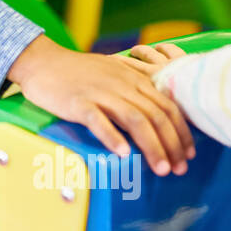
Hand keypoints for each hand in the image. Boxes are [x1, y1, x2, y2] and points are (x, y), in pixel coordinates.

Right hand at [6, 34, 194, 175]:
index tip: (188, 154)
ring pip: (135, 120)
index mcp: (133, 79)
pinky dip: (113, 138)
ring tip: (161, 169)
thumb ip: (133, 90)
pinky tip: (123, 155)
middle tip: (179, 169)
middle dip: (172, 145)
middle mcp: (122, 85)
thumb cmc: (77, 72)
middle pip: (156, 116)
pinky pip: (99, 120)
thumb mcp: (113, 74)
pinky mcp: (78, 102)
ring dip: (152, 146)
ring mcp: (100, 92)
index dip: (182, 132)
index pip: (168, 106)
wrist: (42, 61)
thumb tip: (154, 117)